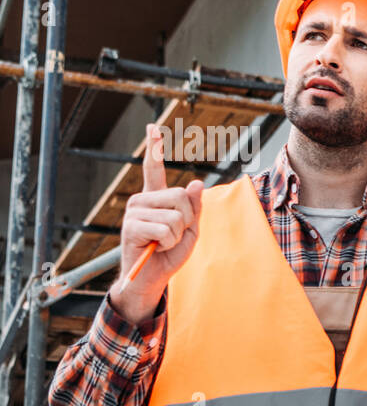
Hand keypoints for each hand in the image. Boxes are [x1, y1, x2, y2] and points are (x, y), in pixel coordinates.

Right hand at [109, 124, 204, 325]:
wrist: (151, 278)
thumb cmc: (169, 253)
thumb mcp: (190, 230)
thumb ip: (194, 208)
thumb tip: (195, 182)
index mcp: (155, 198)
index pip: (153, 168)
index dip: (155, 148)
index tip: (153, 127)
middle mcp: (141, 200)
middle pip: (180, 197)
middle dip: (187, 220)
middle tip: (173, 236)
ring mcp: (134, 212)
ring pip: (175, 215)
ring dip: (178, 235)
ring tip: (163, 243)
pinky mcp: (131, 227)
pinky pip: (166, 229)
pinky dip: (169, 242)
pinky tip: (156, 247)